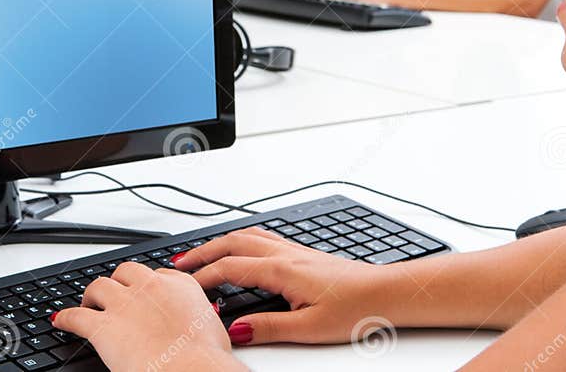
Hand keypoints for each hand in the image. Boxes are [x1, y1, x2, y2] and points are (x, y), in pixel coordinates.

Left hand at [52, 262, 236, 370]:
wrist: (192, 369)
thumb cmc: (206, 356)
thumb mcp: (212, 328)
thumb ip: (200, 317)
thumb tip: (200, 323)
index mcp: (179, 285)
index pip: (157, 274)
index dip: (147, 285)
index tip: (143, 293)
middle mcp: (150, 287)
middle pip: (125, 272)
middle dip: (118, 282)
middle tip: (115, 296)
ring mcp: (125, 304)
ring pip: (99, 286)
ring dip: (91, 296)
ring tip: (88, 304)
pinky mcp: (103, 326)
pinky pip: (76, 316)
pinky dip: (67, 317)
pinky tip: (62, 321)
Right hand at [173, 227, 393, 345]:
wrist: (385, 292)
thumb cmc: (355, 308)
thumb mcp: (308, 328)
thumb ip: (268, 328)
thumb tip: (235, 329)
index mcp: (281, 270)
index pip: (229, 268)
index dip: (202, 277)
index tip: (184, 287)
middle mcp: (285, 253)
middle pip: (232, 242)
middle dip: (203, 251)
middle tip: (180, 263)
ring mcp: (295, 250)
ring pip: (248, 235)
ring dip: (221, 242)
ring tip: (204, 254)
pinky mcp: (304, 253)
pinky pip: (264, 237)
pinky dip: (242, 240)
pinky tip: (243, 250)